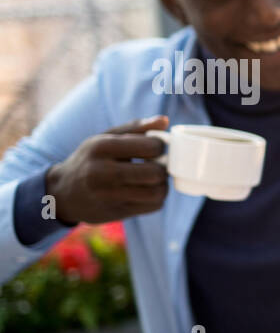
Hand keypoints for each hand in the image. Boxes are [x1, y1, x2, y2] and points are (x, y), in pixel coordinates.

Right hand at [44, 116, 169, 223]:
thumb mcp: (105, 138)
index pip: (150, 147)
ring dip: (162, 185)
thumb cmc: (90, 160)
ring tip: (153, 178)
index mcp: (101, 148)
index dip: (160, 147)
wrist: (63, 193)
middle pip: (155, 173)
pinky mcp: (117, 212)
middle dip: (162, 168)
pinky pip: (154, 206)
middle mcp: (102, 172)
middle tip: (157, 165)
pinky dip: (157, 198)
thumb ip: (136, 128)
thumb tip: (164, 120)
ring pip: (157, 193)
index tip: (155, 148)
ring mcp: (109, 196)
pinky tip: (147, 190)